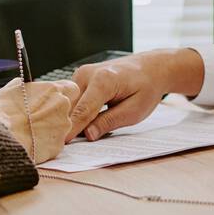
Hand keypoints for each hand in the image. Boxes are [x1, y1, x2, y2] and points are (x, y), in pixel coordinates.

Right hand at [0, 78, 79, 163]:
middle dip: (55, 113)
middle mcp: (63, 107)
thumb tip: (23, 84)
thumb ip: (24, 85)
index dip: (63, 94)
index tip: (51, 99)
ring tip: (30, 131)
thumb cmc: (2, 111)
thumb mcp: (11, 89)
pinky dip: (45, 143)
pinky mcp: (58, 146)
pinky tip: (31, 142)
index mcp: (54, 90)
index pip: (72, 88)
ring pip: (61, 127)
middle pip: (66, 109)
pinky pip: (54, 143)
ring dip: (50, 128)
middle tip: (36, 117)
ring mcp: (62, 127)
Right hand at [68, 48, 203, 140]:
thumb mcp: (134, 111)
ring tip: (73, 134)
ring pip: (68, 102)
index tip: (63, 144)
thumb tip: (88, 134)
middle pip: (71, 106)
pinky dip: (74, 111)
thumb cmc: (146, 88)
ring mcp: (81, 74)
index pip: (83, 110)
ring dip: (70, 118)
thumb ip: (110, 121)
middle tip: (65, 146)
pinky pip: (72, 98)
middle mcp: (88, 73)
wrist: (150, 68)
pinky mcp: (80, 77)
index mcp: (103, 80)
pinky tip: (79, 122)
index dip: (73, 129)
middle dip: (68, 125)